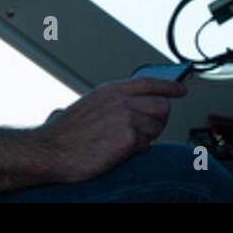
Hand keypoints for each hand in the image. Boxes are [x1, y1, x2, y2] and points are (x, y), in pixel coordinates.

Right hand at [38, 77, 185, 183]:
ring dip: (146, 138)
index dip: (169, 86)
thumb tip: (139, 106)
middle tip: (148, 129)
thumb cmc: (67, 134)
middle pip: (162, 105)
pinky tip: (118, 151)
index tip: (181, 89)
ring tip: (124, 143)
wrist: (51, 151)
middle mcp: (121, 100)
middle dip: (159, 119)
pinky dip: (136, 150)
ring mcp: (126, 118)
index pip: (150, 82)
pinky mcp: (128, 138)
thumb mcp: (91, 105)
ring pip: (157, 127)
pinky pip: (147, 145)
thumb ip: (116, 101)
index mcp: (111, 90)